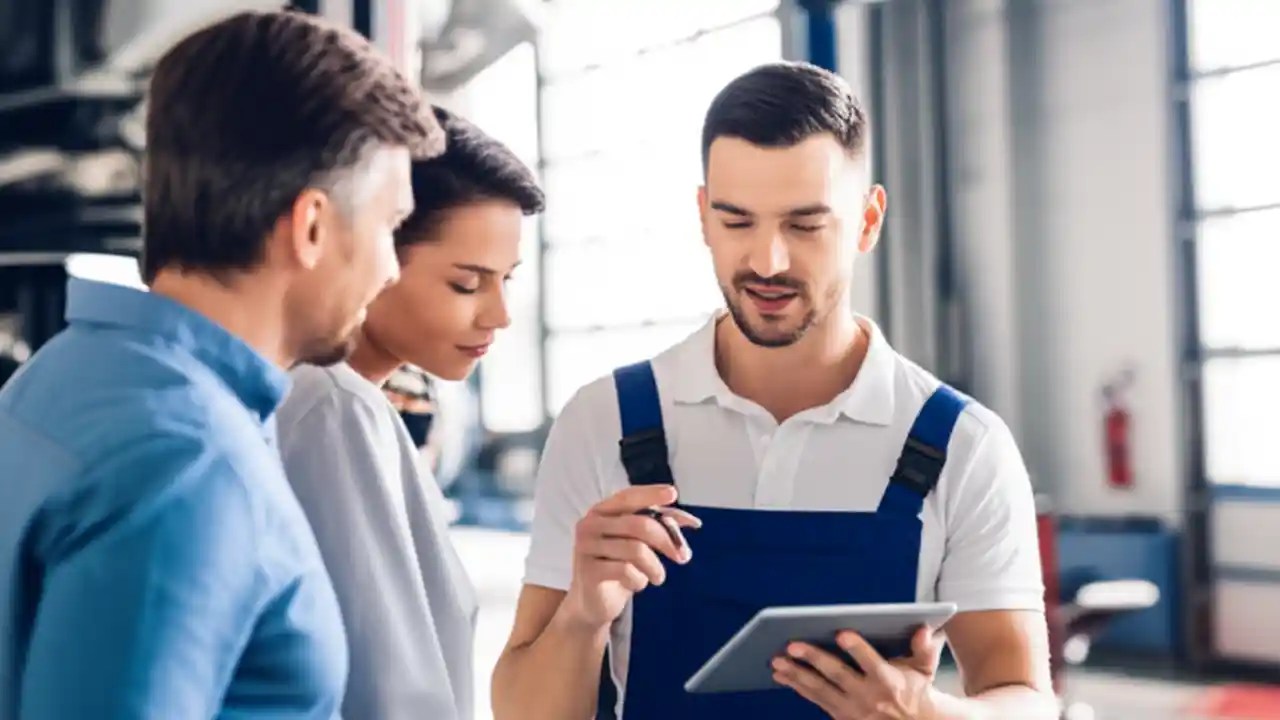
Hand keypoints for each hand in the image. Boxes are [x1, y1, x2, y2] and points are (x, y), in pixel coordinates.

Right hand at [560, 485, 700, 629]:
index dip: (651, 494)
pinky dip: (639, 581)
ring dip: (655, 567)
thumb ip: (661, 527)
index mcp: (602, 511)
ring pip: (636, 550)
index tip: (673, 493)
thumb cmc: (618, 565)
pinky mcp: (587, 571)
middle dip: (667, 541)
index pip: (628, 497)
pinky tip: (635, 584)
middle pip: (639, 524)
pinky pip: (626, 571)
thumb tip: (692, 521)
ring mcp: (585, 547)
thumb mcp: (639, 543)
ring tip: (658, 577)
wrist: (593, 601)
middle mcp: (590, 524)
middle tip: (684, 557)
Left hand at [772, 626, 945, 718]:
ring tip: (776, 661)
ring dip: (796, 675)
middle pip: (837, 675)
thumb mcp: (925, 670)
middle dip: (813, 659)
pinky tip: (782, 676)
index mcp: (888, 680)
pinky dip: (798, 688)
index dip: (857, 648)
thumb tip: (924, 630)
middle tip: (792, 645)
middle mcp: (868, 696)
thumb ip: (924, 649)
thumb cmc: (916, 689)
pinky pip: (816, 701)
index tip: (841, 633)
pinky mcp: (842, 718)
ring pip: (820, 690)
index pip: (871, 662)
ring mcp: (852, 710)